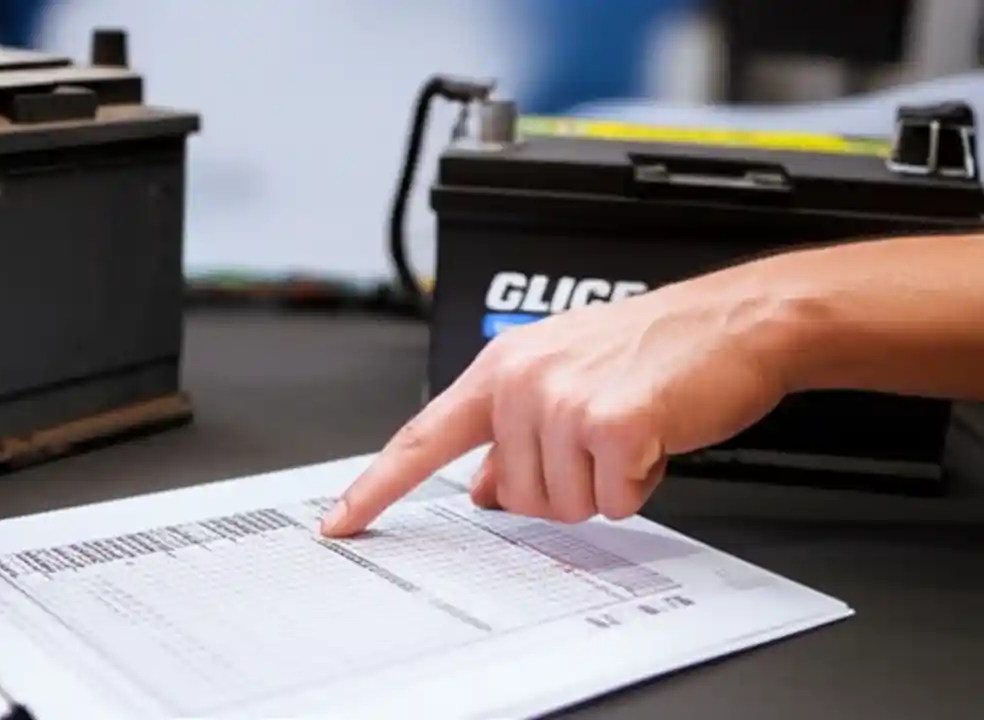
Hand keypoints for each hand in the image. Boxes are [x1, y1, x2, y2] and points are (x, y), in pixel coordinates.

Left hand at [320, 272, 800, 536]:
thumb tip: (476, 487)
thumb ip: (508, 433)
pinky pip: (611, 501)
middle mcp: (521, 382)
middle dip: (562, 484)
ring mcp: (561, 400)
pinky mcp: (610, 424)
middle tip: (601, 437)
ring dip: (602, 484)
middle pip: (509, 496)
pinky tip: (653, 438)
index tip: (340, 524)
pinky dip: (639, 484)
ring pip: (559, 505)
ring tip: (630, 430)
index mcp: (500, 370)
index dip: (375, 488)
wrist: (732, 322)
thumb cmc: (652, 348)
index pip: (421, 438)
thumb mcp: (563, 377)